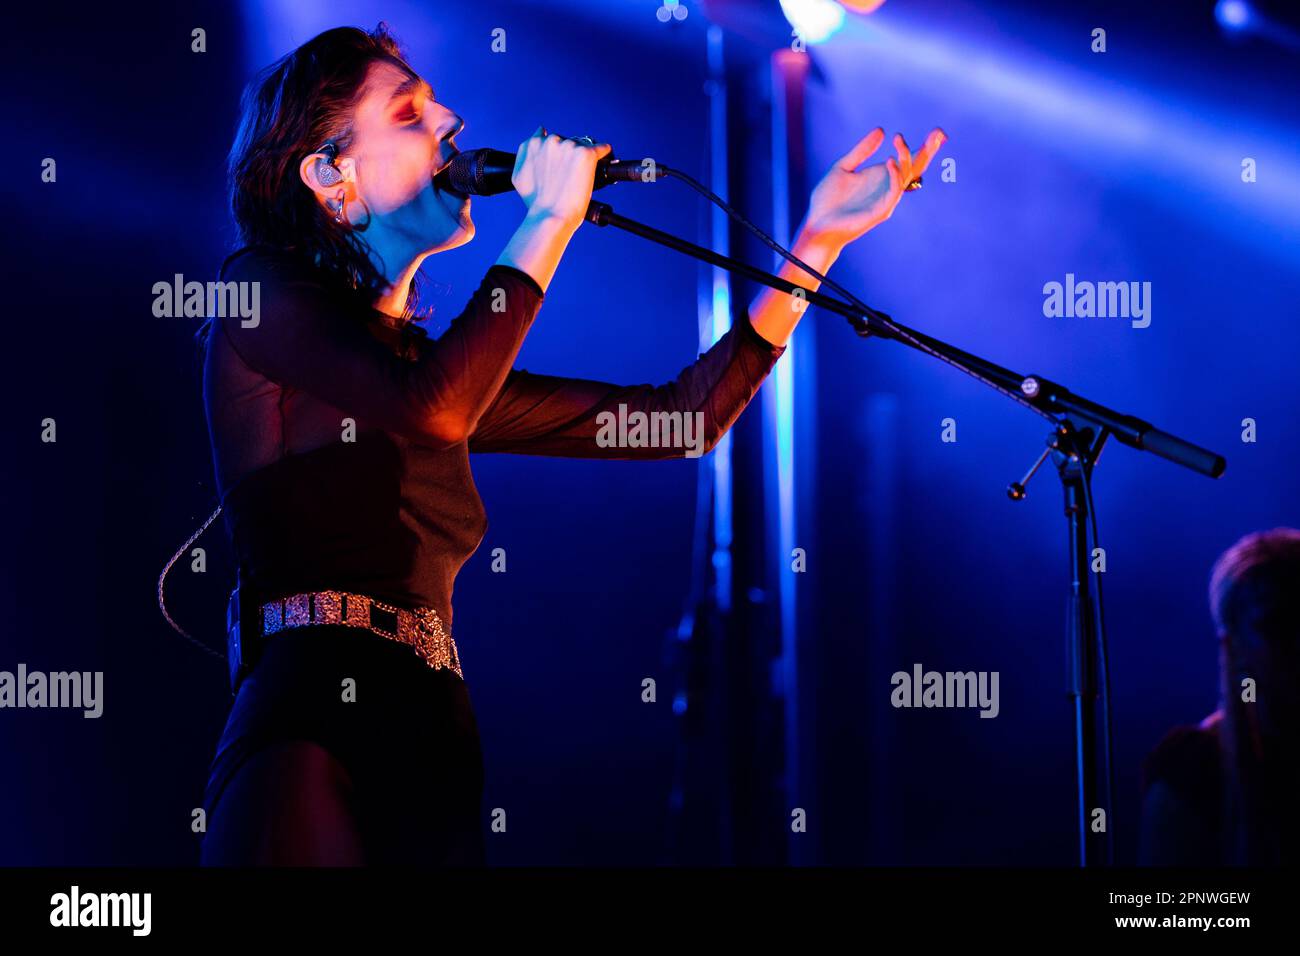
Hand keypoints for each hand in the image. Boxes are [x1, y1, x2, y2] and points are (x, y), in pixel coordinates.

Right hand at [511, 127, 612, 227]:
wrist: (551, 217)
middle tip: (571, 177)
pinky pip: (603, 148)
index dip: (557, 154)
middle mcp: (551, 141)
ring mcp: (569, 146)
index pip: (551, 139)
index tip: (562, 167)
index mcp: (534, 144)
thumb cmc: (536, 203)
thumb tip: (540, 130)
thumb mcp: (519, 175)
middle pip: (568, 142)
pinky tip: (605, 163)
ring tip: (583, 177)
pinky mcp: (586, 154)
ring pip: (583, 145)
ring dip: (584, 158)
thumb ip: (525, 151)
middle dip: (570, 156)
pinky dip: (606, 155)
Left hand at [802, 127, 945, 248]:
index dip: (925, 147)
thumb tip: (882, 130)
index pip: (908, 159)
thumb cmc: (828, 200)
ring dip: (905, 157)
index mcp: (881, 175)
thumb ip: (862, 150)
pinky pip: (894, 192)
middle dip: (928, 151)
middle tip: (939, 133)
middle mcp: (888, 186)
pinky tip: (890, 161)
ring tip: (897, 139)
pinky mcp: (880, 212)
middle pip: (915, 167)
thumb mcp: (843, 167)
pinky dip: (895, 176)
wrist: (817, 224)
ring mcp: (886, 199)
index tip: (938, 132)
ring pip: (906, 176)